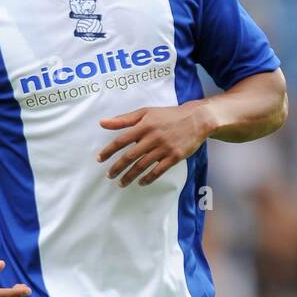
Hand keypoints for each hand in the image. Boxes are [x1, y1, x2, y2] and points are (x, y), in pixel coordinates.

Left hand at [97, 103, 211, 185]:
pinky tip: (141, 183)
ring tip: (121, 183)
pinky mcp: (174, 157)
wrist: (196, 119)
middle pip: (130, 156)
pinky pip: (158, 171)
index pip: (121, 140)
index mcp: (144, 125)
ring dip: (130, 176)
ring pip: (142, 166)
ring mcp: (164, 148)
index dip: (109, 150)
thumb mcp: (145, 112)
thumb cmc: (168, 116)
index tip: (100, 159)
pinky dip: (148, 178)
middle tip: (109, 176)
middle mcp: (153, 137)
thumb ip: (123, 119)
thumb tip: (102, 123)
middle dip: (117, 168)